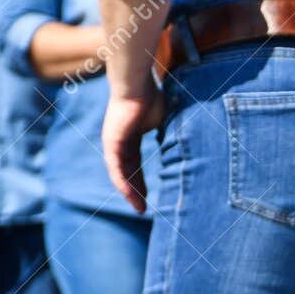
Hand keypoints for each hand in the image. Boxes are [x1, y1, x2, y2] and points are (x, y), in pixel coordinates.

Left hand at [102, 84, 164, 214]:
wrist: (136, 84)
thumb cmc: (151, 97)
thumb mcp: (163, 122)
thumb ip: (167, 135)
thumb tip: (182, 145)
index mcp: (131, 137)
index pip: (135, 165)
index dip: (141, 181)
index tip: (149, 196)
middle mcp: (119, 143)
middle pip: (127, 173)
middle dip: (136, 191)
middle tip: (143, 209)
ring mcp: (114, 143)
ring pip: (120, 174)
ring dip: (129, 192)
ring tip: (138, 207)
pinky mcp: (111, 143)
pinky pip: (116, 168)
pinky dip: (123, 182)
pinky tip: (129, 195)